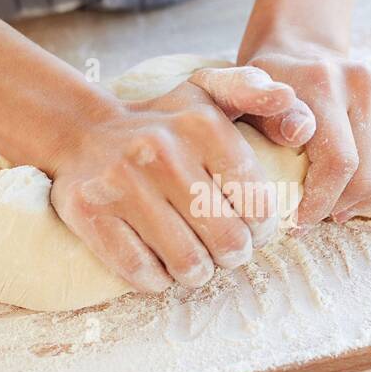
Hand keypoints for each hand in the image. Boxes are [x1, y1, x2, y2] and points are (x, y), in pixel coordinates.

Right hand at [0, 9, 314, 292]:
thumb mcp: (206, 95)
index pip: (257, 202)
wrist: (82, 134)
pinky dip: (157, 281)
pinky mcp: (89, 213)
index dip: (262, 229)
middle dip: (232, 255)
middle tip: (225, 252)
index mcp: (200, 123)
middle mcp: (160, 150)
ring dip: (197, 274)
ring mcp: (121, 183)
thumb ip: (250, 90)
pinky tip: (159, 268)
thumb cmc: (162, 126)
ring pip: (187, 262)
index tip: (252, 230)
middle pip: (227, 239)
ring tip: (195, 264)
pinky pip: (141, 272)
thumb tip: (288, 99)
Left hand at [237, 0, 370, 228]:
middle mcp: (368, 80)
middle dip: (343, 207)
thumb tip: (300, 131)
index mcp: (325, 83)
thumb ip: (269, 115)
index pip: (340, 165)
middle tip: (324, 214)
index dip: (319, 205)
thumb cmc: (271, 93)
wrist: (296, 55)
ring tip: (352, 204)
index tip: (299, 223)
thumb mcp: (249, 100)